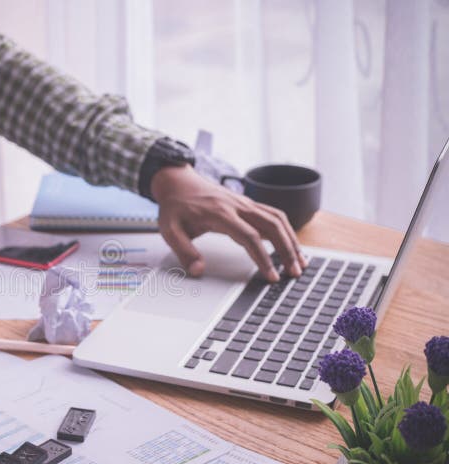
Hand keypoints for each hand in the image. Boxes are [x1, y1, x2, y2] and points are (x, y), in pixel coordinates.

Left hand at [151, 165, 306, 281]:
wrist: (177, 182)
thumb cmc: (175, 207)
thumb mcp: (169, 230)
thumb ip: (184, 251)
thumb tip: (198, 270)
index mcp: (220, 213)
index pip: (249, 237)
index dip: (263, 258)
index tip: (271, 276)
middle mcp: (238, 205)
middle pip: (272, 225)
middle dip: (287, 250)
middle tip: (295, 272)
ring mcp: (245, 203)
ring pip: (278, 218)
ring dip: (292, 240)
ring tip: (300, 262)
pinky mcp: (248, 204)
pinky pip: (273, 214)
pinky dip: (286, 230)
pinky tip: (291, 245)